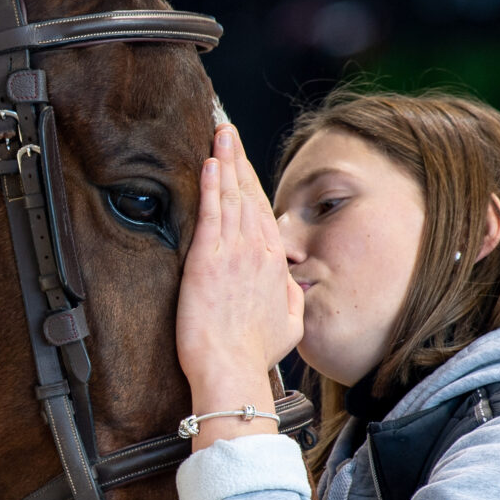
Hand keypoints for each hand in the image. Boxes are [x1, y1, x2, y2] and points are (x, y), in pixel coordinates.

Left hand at [176, 124, 302, 445]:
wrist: (231, 369)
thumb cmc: (254, 354)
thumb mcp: (290, 325)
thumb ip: (291, 299)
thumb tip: (291, 285)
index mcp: (273, 264)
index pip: (261, 213)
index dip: (250, 183)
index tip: (241, 161)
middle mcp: (258, 252)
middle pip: (249, 195)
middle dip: (239, 159)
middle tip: (227, 130)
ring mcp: (235, 253)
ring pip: (232, 197)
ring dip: (226, 161)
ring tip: (219, 133)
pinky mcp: (208, 260)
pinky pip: (213, 213)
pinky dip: (213, 186)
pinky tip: (211, 162)